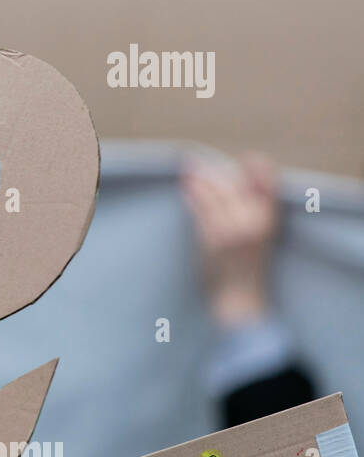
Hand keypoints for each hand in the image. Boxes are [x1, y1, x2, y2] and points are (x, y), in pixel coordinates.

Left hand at [180, 153, 279, 328]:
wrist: (240, 298)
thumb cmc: (249, 265)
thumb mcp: (263, 235)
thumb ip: (257, 209)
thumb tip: (238, 180)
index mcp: (271, 218)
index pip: (268, 179)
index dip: (256, 165)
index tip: (245, 158)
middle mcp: (254, 219)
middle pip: (232, 182)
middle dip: (214, 171)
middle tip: (193, 161)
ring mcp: (232, 227)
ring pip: (213, 192)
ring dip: (198, 178)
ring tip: (187, 168)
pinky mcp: (212, 237)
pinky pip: (200, 208)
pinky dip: (191, 195)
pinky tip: (184, 187)